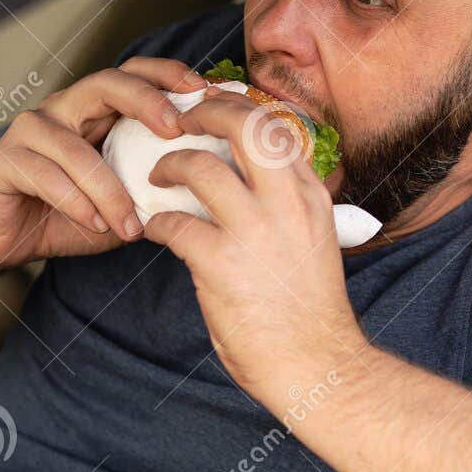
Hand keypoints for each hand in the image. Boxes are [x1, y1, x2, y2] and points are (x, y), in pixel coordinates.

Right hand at [0, 58, 207, 266]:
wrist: (7, 241)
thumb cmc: (65, 216)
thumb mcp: (120, 203)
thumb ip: (152, 189)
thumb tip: (201, 187)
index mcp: (91, 111)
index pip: (130, 75)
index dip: (165, 74)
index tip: (201, 90)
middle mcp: (60, 110)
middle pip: (104, 85)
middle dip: (144, 102)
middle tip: (174, 131)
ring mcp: (27, 132)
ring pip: (74, 149)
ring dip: (108, 190)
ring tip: (129, 224)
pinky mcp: (1, 162)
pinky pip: (43, 175)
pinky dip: (74, 202)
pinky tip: (93, 224)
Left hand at [142, 86, 366, 408]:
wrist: (317, 364)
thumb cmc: (308, 312)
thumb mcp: (312, 241)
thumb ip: (286, 207)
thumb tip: (247, 182)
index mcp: (309, 196)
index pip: (275, 126)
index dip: (237, 107)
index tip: (211, 109)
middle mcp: (286, 203)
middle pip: (243, 125)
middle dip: (203, 112)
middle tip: (178, 121)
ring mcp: (255, 231)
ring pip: (201, 166)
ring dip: (169, 166)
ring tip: (157, 175)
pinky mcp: (222, 263)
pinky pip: (174, 223)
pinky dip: (156, 222)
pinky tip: (154, 230)